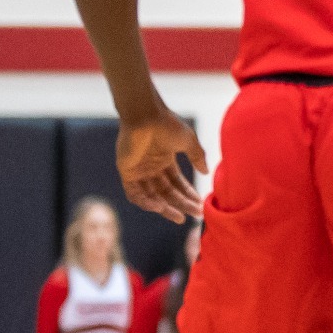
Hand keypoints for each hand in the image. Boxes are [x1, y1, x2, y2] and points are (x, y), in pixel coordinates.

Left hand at [117, 108, 207, 222]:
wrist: (146, 116)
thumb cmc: (167, 124)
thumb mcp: (188, 142)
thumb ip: (197, 157)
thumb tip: (206, 172)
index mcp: (165, 160)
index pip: (177, 183)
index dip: (188, 195)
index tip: (200, 205)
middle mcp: (151, 167)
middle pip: (166, 192)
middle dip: (181, 204)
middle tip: (195, 214)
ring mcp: (138, 170)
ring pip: (151, 195)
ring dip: (165, 207)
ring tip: (178, 216)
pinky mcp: (126, 172)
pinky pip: (134, 193)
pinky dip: (146, 202)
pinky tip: (159, 208)